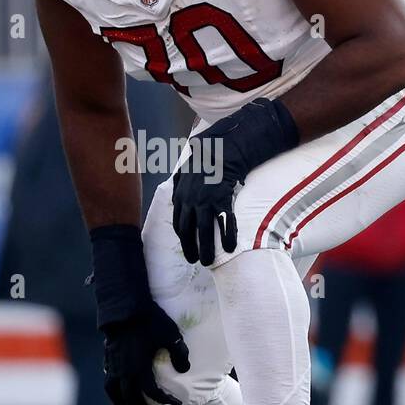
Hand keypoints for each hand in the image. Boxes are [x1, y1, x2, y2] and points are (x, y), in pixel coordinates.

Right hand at [102, 301, 189, 404]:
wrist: (126, 307)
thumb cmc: (151, 321)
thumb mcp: (171, 336)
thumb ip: (179, 355)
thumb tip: (184, 370)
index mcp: (140, 369)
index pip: (153, 393)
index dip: (166, 400)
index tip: (177, 404)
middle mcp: (125, 372)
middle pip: (132, 399)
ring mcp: (114, 366)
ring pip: (115, 392)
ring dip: (123, 404)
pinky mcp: (108, 358)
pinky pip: (109, 380)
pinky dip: (114, 390)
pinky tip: (120, 389)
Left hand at [172, 98, 298, 265]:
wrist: (227, 142)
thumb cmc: (211, 151)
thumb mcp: (189, 161)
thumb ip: (182, 175)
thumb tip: (174, 183)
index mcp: (181, 190)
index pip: (178, 218)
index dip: (182, 234)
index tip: (187, 244)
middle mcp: (189, 197)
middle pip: (186, 228)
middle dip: (190, 246)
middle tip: (195, 260)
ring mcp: (204, 199)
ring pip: (203, 230)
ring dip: (206, 248)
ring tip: (208, 262)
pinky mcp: (220, 198)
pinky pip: (223, 222)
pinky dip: (227, 236)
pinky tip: (230, 247)